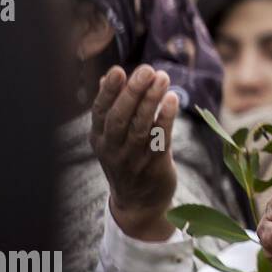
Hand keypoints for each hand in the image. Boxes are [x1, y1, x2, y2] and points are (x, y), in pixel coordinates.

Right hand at [91, 65, 178, 241]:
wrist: (139, 202)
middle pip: (120, 117)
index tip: (118, 70)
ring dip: (152, 100)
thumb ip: (113, 109)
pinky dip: (167, 117)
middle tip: (147, 69)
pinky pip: (161, 138)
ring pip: (142, 126)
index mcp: (100, 138)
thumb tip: (110, 76)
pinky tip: (172, 99)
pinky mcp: (155, 165)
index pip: (100, 112)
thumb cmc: (127, 159)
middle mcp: (113, 148)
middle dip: (133, 92)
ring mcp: (133, 158)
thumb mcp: (112, 137)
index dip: (108, 91)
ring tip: (163, 77)